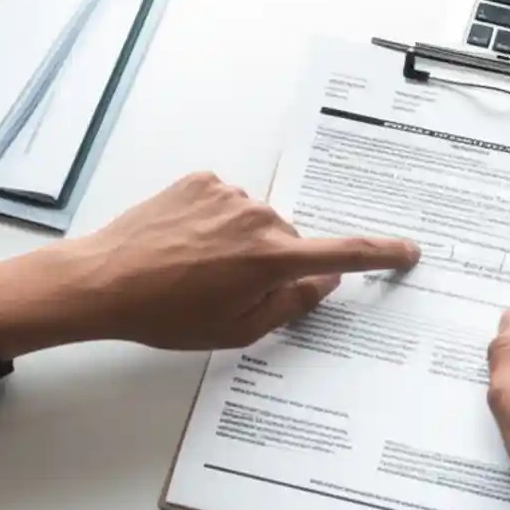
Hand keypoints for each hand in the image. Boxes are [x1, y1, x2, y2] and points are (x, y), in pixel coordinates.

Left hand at [0, 172, 420, 358]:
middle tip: (230, 293)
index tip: (407, 251)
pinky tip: (187, 245)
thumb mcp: (237, 329)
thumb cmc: (165, 314)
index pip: (344, 253)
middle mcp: (257, 216)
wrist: (102, 281)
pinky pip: (228, 203)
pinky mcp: (201, 180)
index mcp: (272, 258)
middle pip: (291, 242)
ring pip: (258, 222)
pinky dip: (218, 222)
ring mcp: (227, 193)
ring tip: (197, 269)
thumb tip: (322, 281)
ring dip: (243, 243)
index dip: (382, 253)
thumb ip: (291, 304)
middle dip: (275, 266)